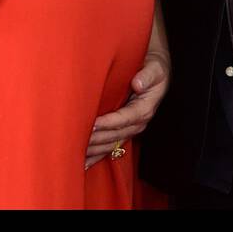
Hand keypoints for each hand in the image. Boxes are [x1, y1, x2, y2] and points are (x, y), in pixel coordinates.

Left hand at [86, 48, 169, 169]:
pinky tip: (83, 163)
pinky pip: (110, 146)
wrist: (155, 72)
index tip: (92, 125)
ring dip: (95, 150)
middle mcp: (138, 123)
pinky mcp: (123, 131)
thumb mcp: (156, 67)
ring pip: (111, 144)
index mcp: (144, 108)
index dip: (108, 123)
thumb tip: (138, 84)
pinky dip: (97, 156)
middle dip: (97, 139)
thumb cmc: (154, 68)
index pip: (124, 118)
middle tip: (77, 139)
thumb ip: (148, 75)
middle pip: (115, 135)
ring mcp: (130, 129)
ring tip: (76, 153)